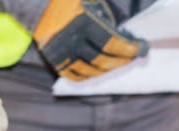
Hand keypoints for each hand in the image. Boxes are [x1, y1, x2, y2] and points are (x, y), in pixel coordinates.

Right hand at [32, 0, 148, 80]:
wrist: (35, 3)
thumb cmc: (68, 0)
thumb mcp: (92, 1)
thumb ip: (106, 15)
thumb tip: (126, 36)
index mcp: (83, 22)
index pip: (113, 43)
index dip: (131, 48)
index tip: (143, 48)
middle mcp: (72, 40)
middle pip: (104, 60)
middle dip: (122, 60)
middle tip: (133, 56)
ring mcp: (62, 53)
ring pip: (91, 70)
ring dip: (108, 69)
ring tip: (118, 62)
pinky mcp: (54, 61)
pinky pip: (75, 76)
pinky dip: (90, 75)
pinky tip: (99, 70)